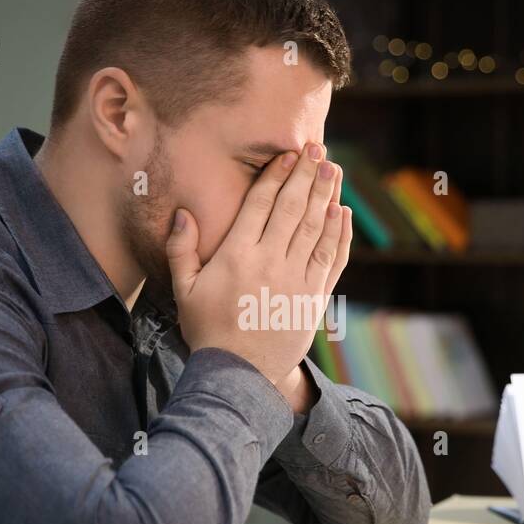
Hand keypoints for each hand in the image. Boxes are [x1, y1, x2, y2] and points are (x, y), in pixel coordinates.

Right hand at [166, 142, 352, 386]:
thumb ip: (181, 249)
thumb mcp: (183, 289)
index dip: (277, 176)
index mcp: (237, 256)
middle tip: (319, 149)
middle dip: (307, 175)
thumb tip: (183, 213)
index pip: (261, 205)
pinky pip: (330, 258)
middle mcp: (270, 262)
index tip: (289, 154)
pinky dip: (339, 234)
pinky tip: (342, 212)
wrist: (238, 374)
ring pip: (316, 228)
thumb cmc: (206, 329)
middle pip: (293, 209)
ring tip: (333, 170)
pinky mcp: (313, 298)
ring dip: (326, 195)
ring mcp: (296, 280)